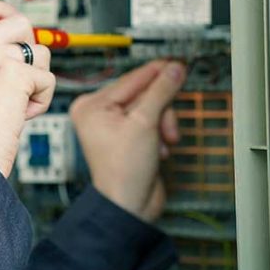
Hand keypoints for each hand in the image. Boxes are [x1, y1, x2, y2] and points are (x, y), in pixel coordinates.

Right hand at [0, 0, 53, 176]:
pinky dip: (42, 101)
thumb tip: (21, 49)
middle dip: (31, 47)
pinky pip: (47, 79)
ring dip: (38, 80)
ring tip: (17, 106)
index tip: (11, 25)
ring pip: (39, 52)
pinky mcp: (15, 75)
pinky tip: (20, 117)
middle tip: (24, 76)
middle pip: (18, 21)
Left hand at [70, 60, 185, 222]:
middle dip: (161, 110)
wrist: (130, 206)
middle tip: (167, 125)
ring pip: (152, 107)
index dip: (157, 73)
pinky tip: (159, 149)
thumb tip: (174, 69)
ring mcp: (114, 125)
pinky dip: (161, 133)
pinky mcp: (129, 136)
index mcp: (91, 105)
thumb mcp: (145, 123)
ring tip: (164, 142)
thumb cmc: (124, 171)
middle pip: (143, 93)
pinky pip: (152, 121)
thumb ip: (161, 92)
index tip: (178, 64)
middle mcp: (99, 112)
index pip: (132, 79)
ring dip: (163, 123)